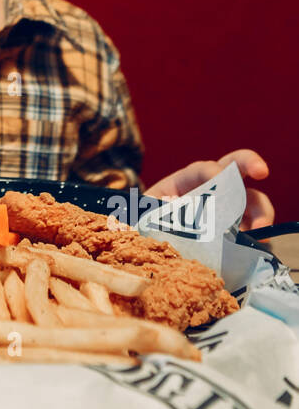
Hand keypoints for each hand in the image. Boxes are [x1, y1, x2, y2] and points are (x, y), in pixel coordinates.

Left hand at [144, 149, 274, 233]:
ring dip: (261, 212)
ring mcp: (229, 210)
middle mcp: (213, 189)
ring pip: (253, 201)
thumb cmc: (148, 222)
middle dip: (251, 163)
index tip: (217, 179)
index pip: (203, 169)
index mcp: (187, 181)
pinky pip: (254, 230)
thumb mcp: (147, 213)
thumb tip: (167, 211)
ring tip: (260, 230)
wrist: (153, 244)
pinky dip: (258, 236)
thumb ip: (154, 209)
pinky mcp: (238, 232)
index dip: (212, 172)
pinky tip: (255, 245)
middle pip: (236, 168)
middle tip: (262, 171)